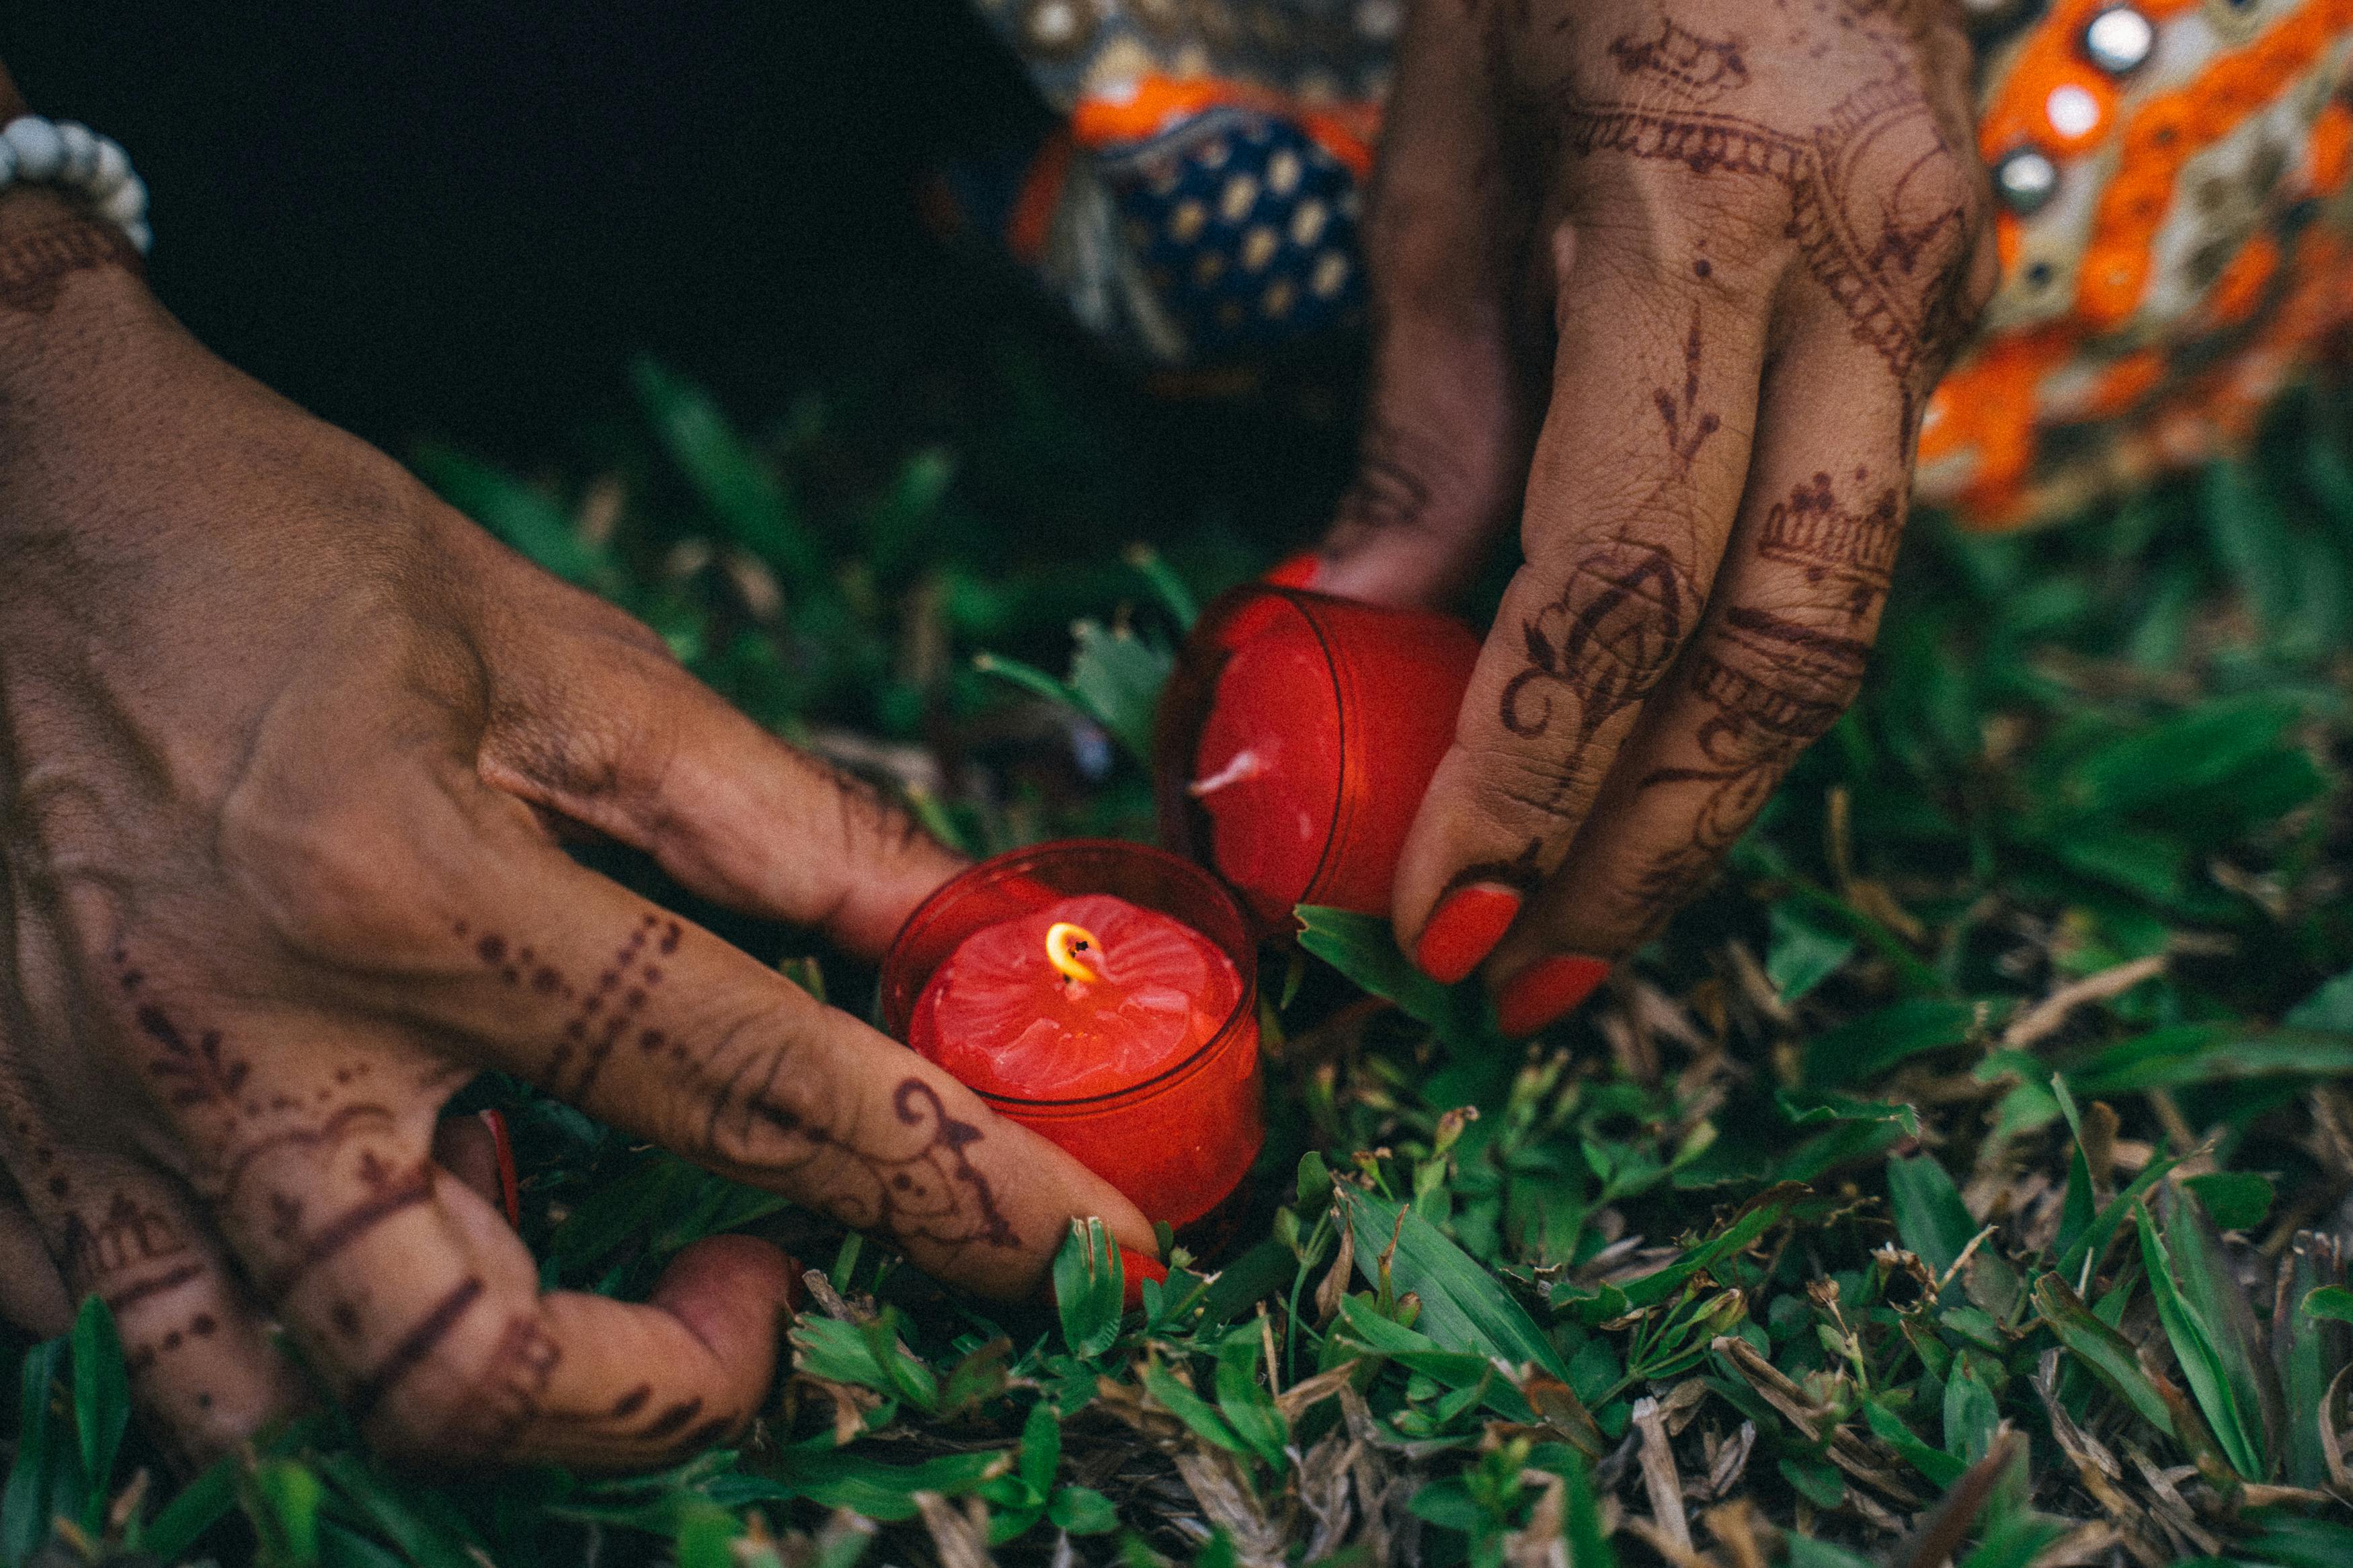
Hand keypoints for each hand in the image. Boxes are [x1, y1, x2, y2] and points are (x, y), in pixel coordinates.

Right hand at [0, 187, 1151, 1467]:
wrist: (2, 492)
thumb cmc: (282, 553)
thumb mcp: (557, 655)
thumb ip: (770, 814)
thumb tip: (951, 928)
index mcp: (406, 888)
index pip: (741, 1085)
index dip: (947, 1185)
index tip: (1082, 1250)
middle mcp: (234, 1042)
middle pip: (472, 1367)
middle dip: (673, 1380)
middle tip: (754, 1266)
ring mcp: (89, 1125)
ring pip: (289, 1416)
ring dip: (479, 1380)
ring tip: (549, 1228)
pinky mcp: (3, 1158)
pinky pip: (151, 1350)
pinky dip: (296, 1326)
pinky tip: (376, 1195)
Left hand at [1311, 0, 1994, 1030]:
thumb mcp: (1445, 157)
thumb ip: (1428, 408)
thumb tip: (1354, 619)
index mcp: (1722, 204)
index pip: (1628, 567)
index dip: (1536, 767)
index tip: (1444, 914)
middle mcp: (1878, 269)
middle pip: (1782, 642)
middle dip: (1648, 844)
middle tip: (1522, 987)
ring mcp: (1940, 295)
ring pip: (1838, 622)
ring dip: (1702, 796)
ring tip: (1574, 921)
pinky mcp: (1941, 322)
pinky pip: (1835, 546)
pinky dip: (1728, 679)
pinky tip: (1637, 764)